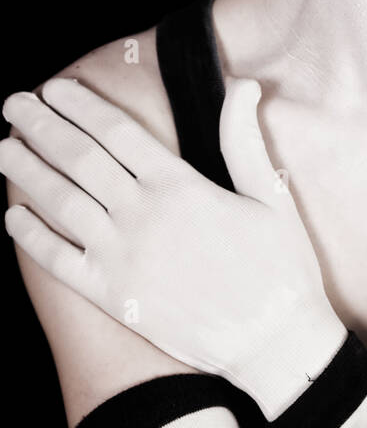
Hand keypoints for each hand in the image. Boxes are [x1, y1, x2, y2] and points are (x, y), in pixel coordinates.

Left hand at [0, 76, 346, 417]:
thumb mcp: (271, 195)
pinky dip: (30, 237)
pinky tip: (12, 216)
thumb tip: (243, 85)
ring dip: (27, 171)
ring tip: (4, 149)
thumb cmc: (279, 267)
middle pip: (78, 158)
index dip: (81, 106)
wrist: (272, 342)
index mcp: (180, 186)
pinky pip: (58, 261)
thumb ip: (244, 138)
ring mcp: (122, 258)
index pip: (116, 132)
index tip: (56, 89)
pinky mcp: (113, 297)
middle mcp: (142, 216)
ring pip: (59, 202)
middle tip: (13, 105)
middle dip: (41, 126)